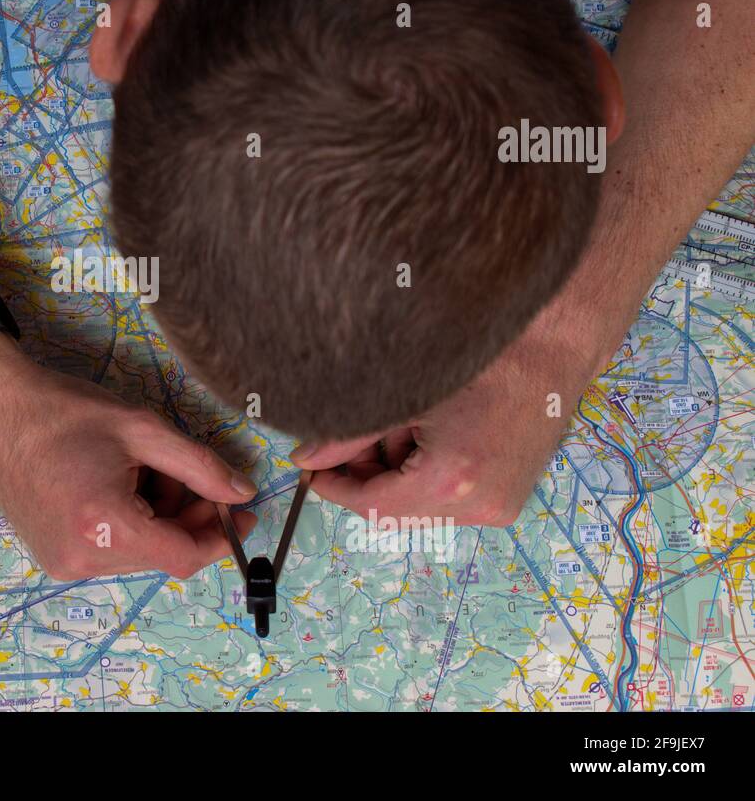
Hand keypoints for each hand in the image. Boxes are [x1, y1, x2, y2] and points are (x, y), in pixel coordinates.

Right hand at [0, 334, 257, 579]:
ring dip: (157, 520)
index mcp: (106, 527)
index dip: (219, 536)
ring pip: (138, 554)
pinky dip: (128, 524)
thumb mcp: (142, 429)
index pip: (184, 555)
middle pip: (162, 555)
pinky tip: (119, 484)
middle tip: (197, 480)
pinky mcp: (52, 558)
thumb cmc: (62, 412)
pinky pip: (109, 552)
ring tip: (143, 470)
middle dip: (188, 519)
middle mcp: (82, 559)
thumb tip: (241, 493)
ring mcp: (63, 564)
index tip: (240, 512)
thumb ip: (199, 467)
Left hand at [292, 302, 614, 526]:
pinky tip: (430, 432)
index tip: (314, 471)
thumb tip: (306, 459)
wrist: (553, 349)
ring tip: (403, 423)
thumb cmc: (483, 360)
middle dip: (366, 479)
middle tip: (350, 441)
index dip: (336, 489)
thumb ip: (347, 434)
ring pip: (420, 506)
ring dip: (397, 474)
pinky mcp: (508, 500)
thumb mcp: (403, 394)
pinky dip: (426, 473)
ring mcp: (499, 507)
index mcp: (450, 480)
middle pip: (396, 511)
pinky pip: (449, 499)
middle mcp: (479, 505)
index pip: (372, 506)